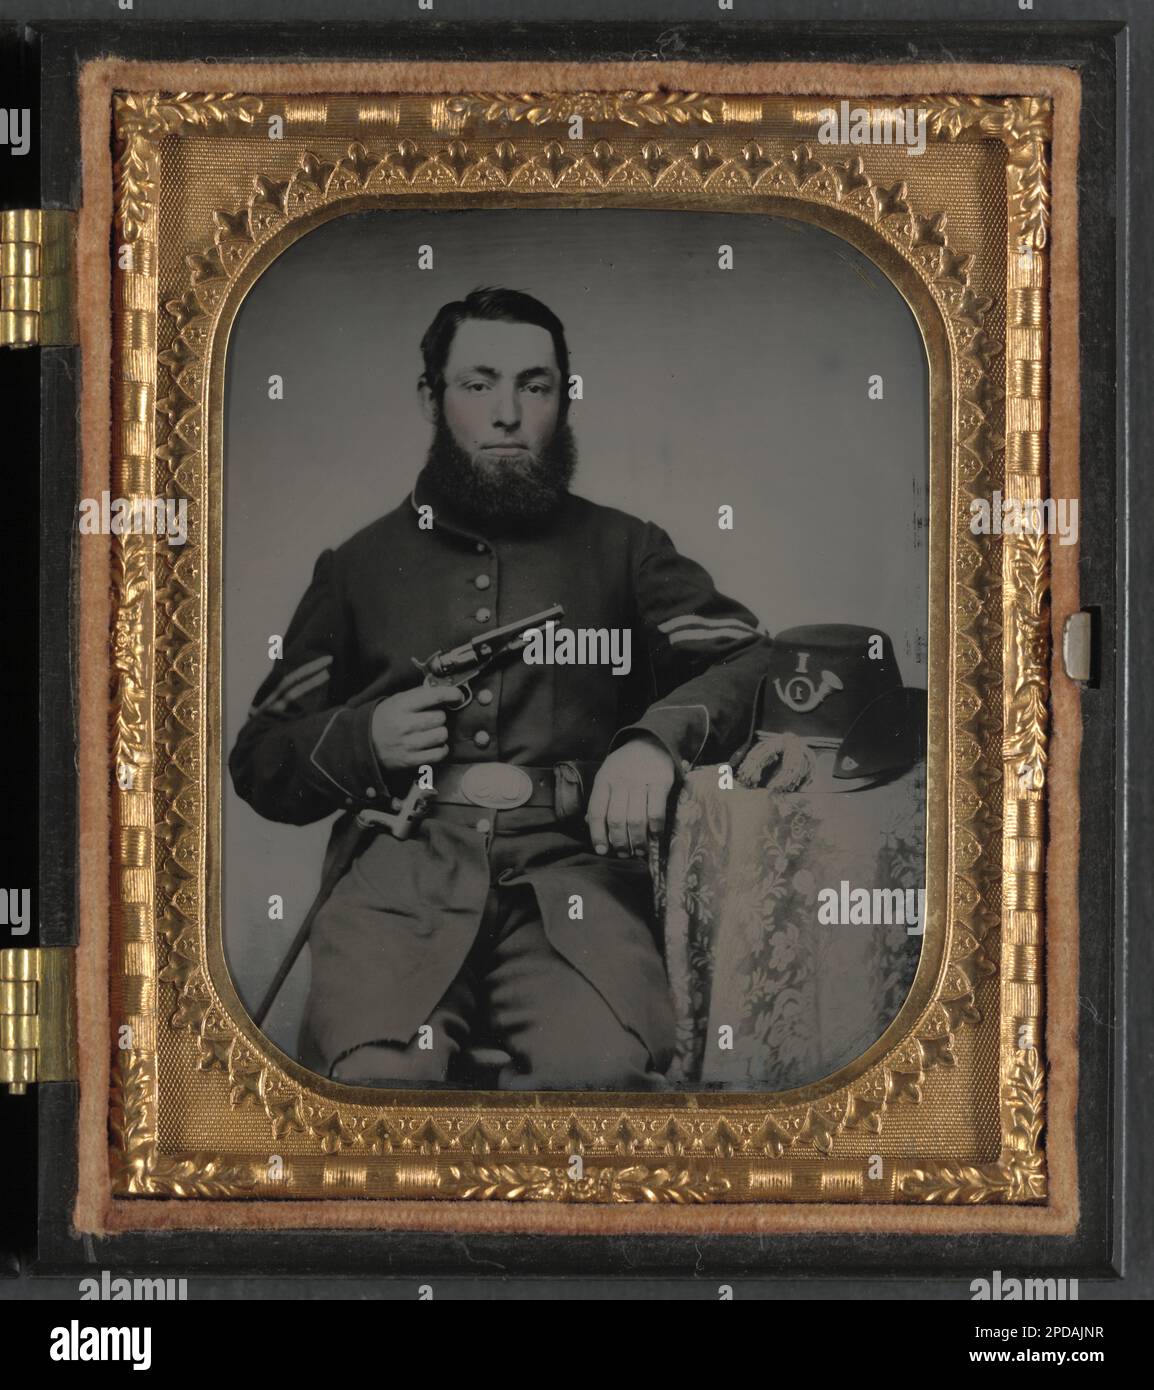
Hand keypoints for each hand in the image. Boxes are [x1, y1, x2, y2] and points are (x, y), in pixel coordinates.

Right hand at [370, 684, 458, 769]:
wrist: (365, 742)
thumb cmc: (386, 718)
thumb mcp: (397, 700)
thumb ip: (420, 695)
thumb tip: (447, 692)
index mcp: (401, 705)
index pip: (434, 696)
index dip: (451, 694)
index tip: (458, 696)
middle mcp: (405, 724)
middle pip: (440, 717)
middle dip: (440, 717)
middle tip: (432, 718)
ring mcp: (407, 744)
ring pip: (441, 735)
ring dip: (441, 733)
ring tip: (432, 732)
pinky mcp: (410, 760)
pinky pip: (438, 754)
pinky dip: (441, 749)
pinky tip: (435, 745)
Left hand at [586, 735, 676, 857]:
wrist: (652, 741)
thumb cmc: (626, 765)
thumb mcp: (607, 775)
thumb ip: (600, 799)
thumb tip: (590, 823)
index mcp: (604, 780)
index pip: (597, 812)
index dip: (597, 835)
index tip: (601, 851)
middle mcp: (621, 780)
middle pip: (617, 820)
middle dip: (619, 843)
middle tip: (623, 853)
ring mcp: (642, 781)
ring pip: (636, 819)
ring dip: (637, 841)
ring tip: (638, 851)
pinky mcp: (661, 782)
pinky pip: (656, 811)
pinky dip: (655, 829)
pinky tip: (654, 836)